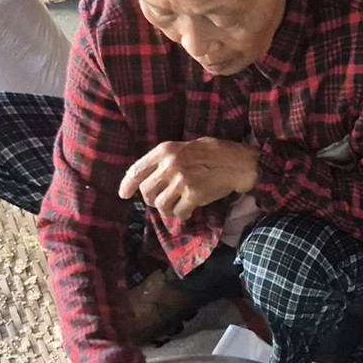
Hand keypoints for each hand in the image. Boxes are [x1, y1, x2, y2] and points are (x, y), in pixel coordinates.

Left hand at [119, 138, 259, 220]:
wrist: (238, 162)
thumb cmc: (213, 153)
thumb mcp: (185, 147)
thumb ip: (166, 161)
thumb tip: (149, 180)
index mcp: (165, 150)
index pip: (137, 170)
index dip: (127, 185)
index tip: (124, 195)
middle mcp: (169, 165)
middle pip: (146, 192)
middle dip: (153, 201)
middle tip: (164, 202)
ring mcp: (181, 180)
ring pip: (160, 205)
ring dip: (167, 210)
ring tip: (178, 207)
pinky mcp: (194, 194)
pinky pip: (178, 212)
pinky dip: (182, 215)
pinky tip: (190, 210)